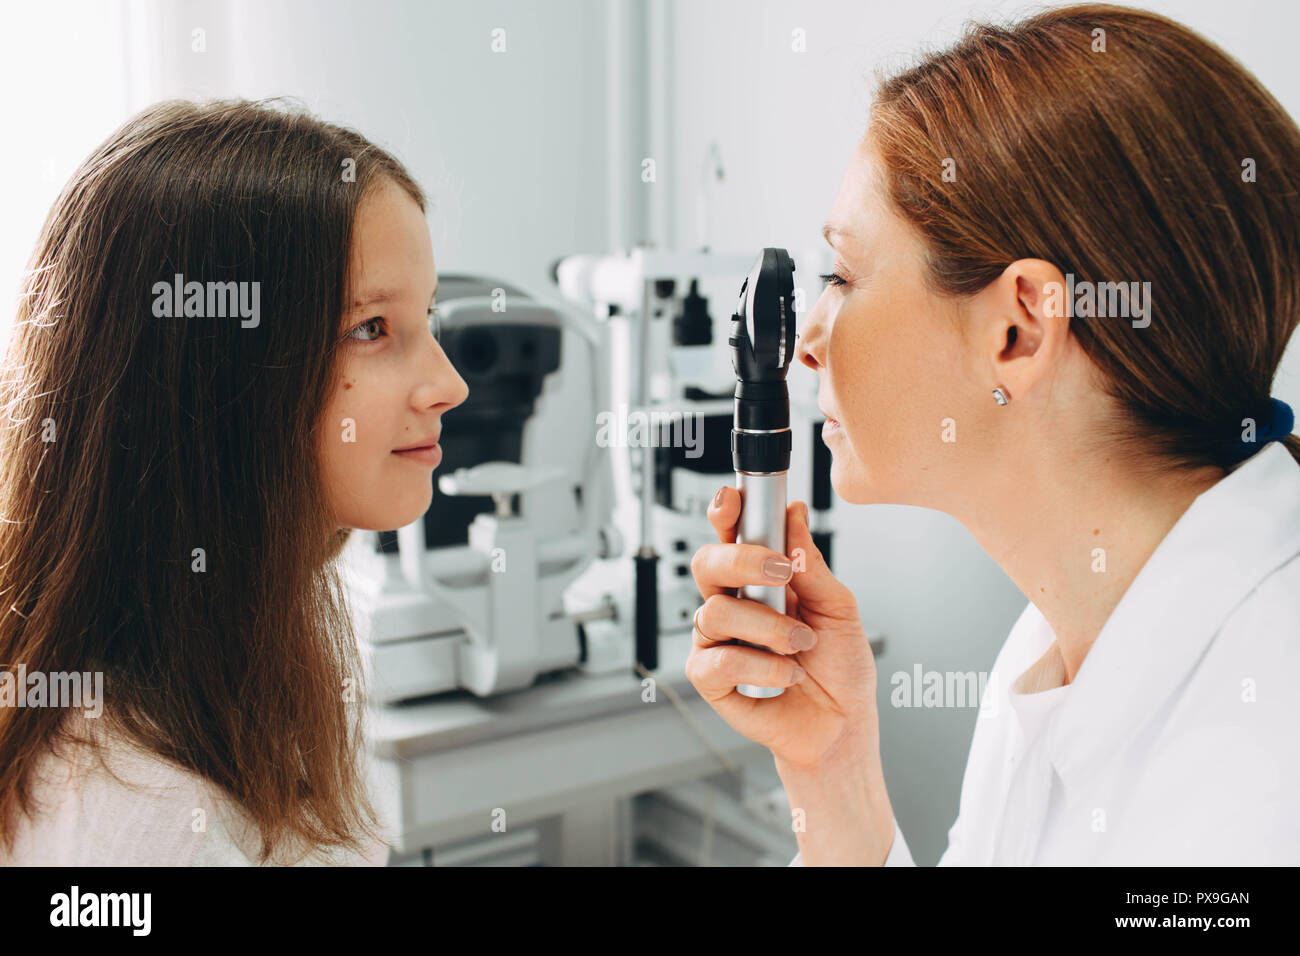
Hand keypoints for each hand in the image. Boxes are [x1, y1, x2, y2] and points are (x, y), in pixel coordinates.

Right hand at [687, 488, 882, 771]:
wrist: (842, 726)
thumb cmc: (840, 669)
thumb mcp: (838, 608)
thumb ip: (813, 564)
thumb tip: (794, 514)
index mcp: (759, 581)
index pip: (731, 537)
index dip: (725, 514)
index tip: (734, 500)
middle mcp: (733, 606)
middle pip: (706, 564)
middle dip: (741, 560)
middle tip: (782, 572)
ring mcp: (717, 642)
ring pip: (714, 612)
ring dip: (768, 626)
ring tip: (801, 645)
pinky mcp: (711, 680)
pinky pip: (718, 660)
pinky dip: (761, 666)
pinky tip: (786, 675)